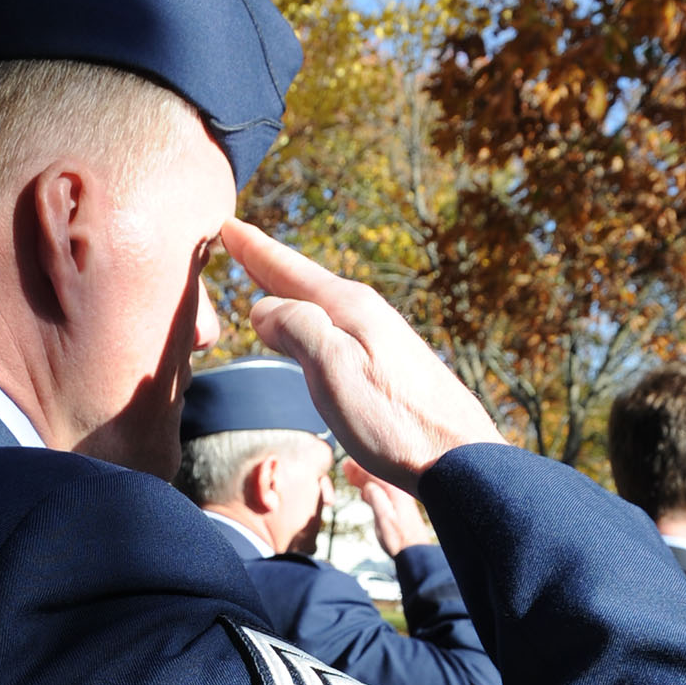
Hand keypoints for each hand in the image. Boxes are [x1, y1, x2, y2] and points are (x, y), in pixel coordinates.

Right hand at [220, 218, 500, 493]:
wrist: (458, 459)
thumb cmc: (393, 420)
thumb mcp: (333, 368)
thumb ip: (296, 328)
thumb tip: (264, 309)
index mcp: (350, 308)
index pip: (289, 271)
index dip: (255, 250)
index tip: (227, 225)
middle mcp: (369, 316)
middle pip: (306, 285)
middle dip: (271, 266)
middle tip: (242, 244)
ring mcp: (384, 342)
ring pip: (324, 309)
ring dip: (292, 296)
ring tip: (270, 288)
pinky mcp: (393, 370)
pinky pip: (339, 334)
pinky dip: (314, 326)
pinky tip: (315, 336)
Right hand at [340, 457, 428, 557]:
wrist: (415, 552)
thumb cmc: (399, 539)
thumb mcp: (384, 519)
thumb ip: (375, 499)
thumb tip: (367, 485)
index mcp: (394, 492)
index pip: (373, 474)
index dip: (358, 469)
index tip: (346, 464)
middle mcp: (399, 492)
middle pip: (377, 476)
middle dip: (360, 471)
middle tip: (346, 466)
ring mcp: (401, 499)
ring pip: (379, 484)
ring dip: (365, 480)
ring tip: (352, 477)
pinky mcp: (400, 507)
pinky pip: (383, 492)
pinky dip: (372, 490)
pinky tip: (365, 493)